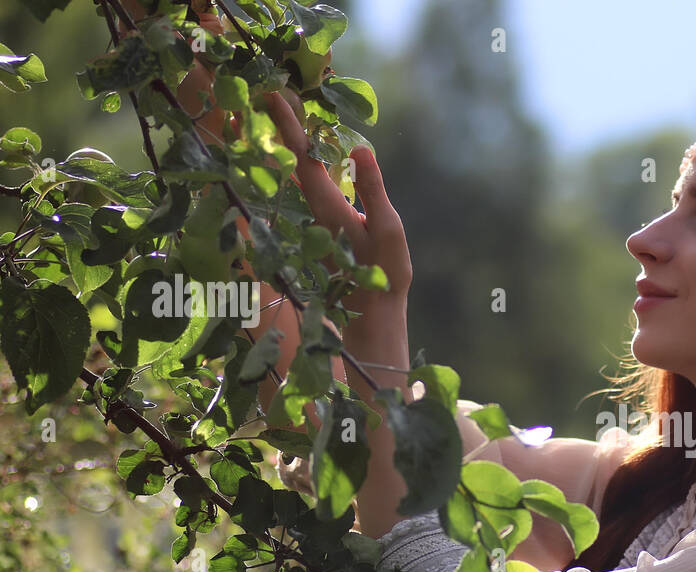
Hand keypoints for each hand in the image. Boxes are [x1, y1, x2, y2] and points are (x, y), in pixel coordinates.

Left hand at [262, 90, 413, 310]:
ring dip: (282, 142)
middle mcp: (315, 209)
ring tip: (270, 113)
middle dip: (277, 126)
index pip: (303, 157)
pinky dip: (298, 162)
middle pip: (291, 160)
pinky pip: (306, 185)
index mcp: (329, 206)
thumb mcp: (388, 228)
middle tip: (264, 92)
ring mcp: (316, 217)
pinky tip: (298, 152)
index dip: (288, 125)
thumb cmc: (385, 272)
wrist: (373, 312)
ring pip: (294, 172)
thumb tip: (360, 148)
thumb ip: (372, 188)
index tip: (271, 95)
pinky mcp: (323, 224)